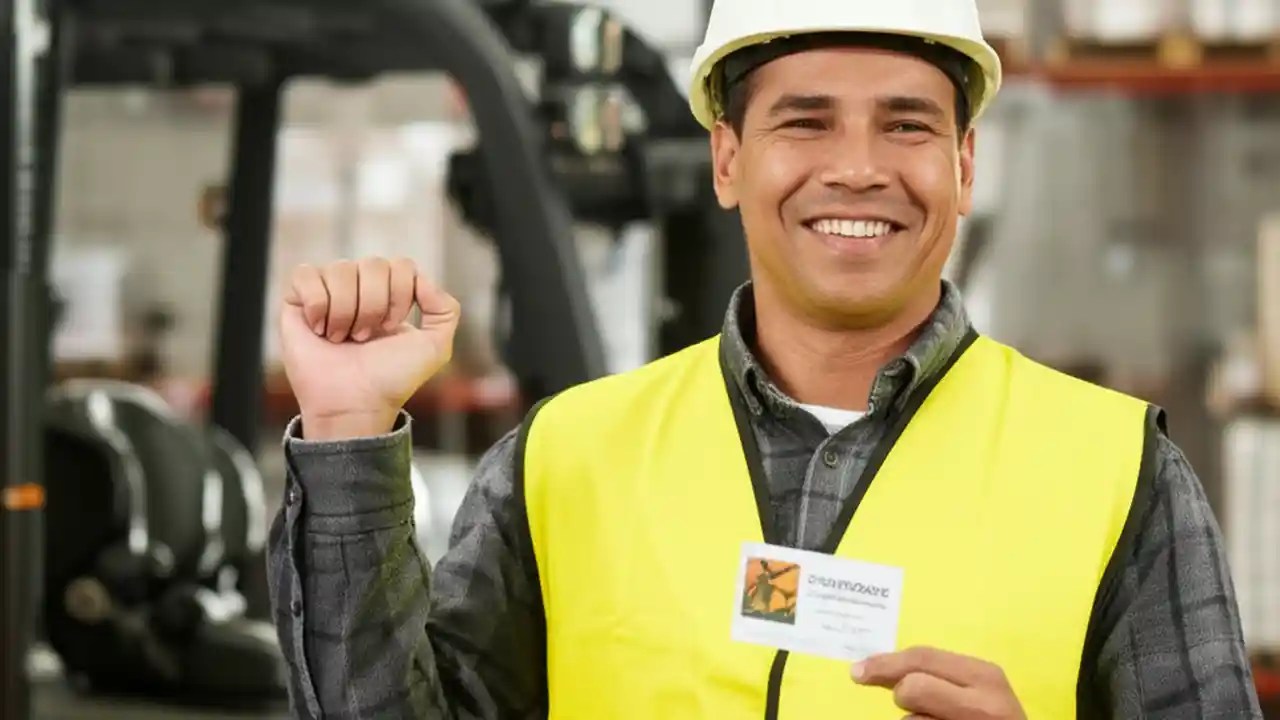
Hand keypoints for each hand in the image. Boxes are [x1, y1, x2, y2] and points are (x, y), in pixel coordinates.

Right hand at [279, 257, 459, 439]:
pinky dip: (317, 304)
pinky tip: (320, 329)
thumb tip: (422, 278)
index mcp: (391, 293)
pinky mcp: (297, 300)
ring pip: (341, 269)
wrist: (355, 403)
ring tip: (342, 339)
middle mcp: (360, 287)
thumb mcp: (436, 347)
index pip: (401, 265)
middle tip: (364, 338)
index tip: (390, 329)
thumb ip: (445, 308)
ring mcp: (328, 291)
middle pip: (373, 264)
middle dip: (374, 306)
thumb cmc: (391, 379)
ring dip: (346, 311)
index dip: (399, 296)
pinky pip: (306, 274)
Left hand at [851, 646, 1025, 719]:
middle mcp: (982, 705)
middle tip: (915, 705)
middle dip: (903, 695)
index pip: (922, 658)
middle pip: (911, 687)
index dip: (884, 662)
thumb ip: (938, 675)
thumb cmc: (992, 718)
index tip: (857, 671)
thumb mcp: (977, 690)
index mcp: (986, 676)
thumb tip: (878, 669)